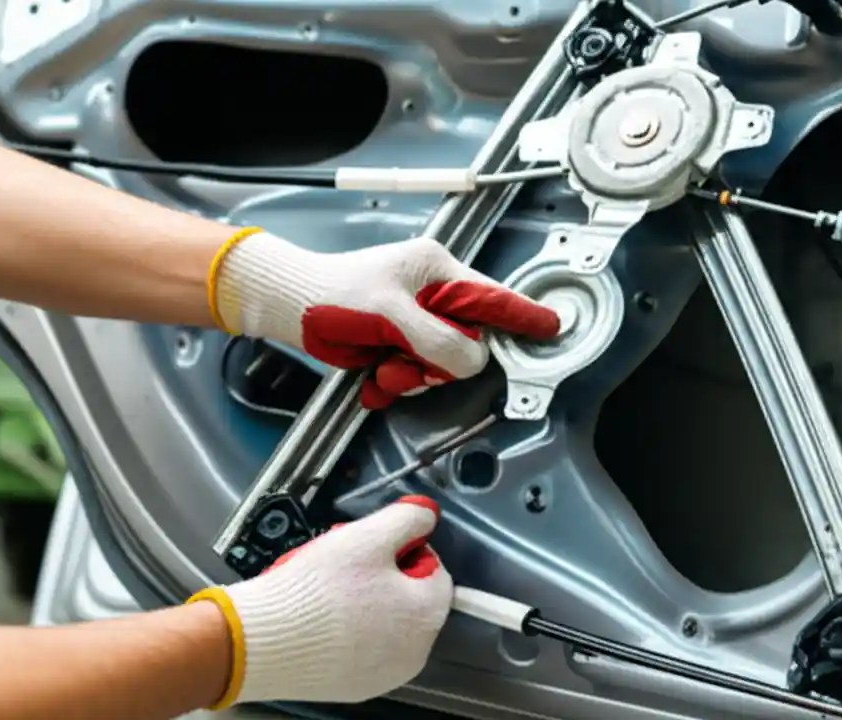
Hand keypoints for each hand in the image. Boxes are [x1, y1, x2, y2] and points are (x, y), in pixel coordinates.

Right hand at [189, 496, 452, 706]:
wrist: (261, 642)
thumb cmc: (318, 588)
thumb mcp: (367, 536)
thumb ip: (407, 519)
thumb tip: (428, 514)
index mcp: (427, 614)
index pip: (434, 568)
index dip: (402, 550)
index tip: (370, 547)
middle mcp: (416, 652)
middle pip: (410, 599)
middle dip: (383, 578)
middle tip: (346, 567)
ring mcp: (386, 675)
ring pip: (386, 624)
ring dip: (366, 604)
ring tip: (328, 592)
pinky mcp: (356, 688)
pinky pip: (363, 649)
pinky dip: (348, 632)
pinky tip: (318, 619)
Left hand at [214, 232, 559, 407]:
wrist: (289, 307)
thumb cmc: (331, 295)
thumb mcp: (389, 316)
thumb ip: (437, 340)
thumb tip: (473, 361)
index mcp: (437, 271)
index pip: (492, 297)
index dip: (523, 316)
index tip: (552, 328)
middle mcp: (432, 294)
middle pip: (466, 343)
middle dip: (436, 363)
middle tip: (404, 363)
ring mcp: (415, 320)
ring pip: (441, 364)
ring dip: (411, 376)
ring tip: (381, 368)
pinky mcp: (398, 342)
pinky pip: (416, 373)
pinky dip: (395, 382)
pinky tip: (373, 378)